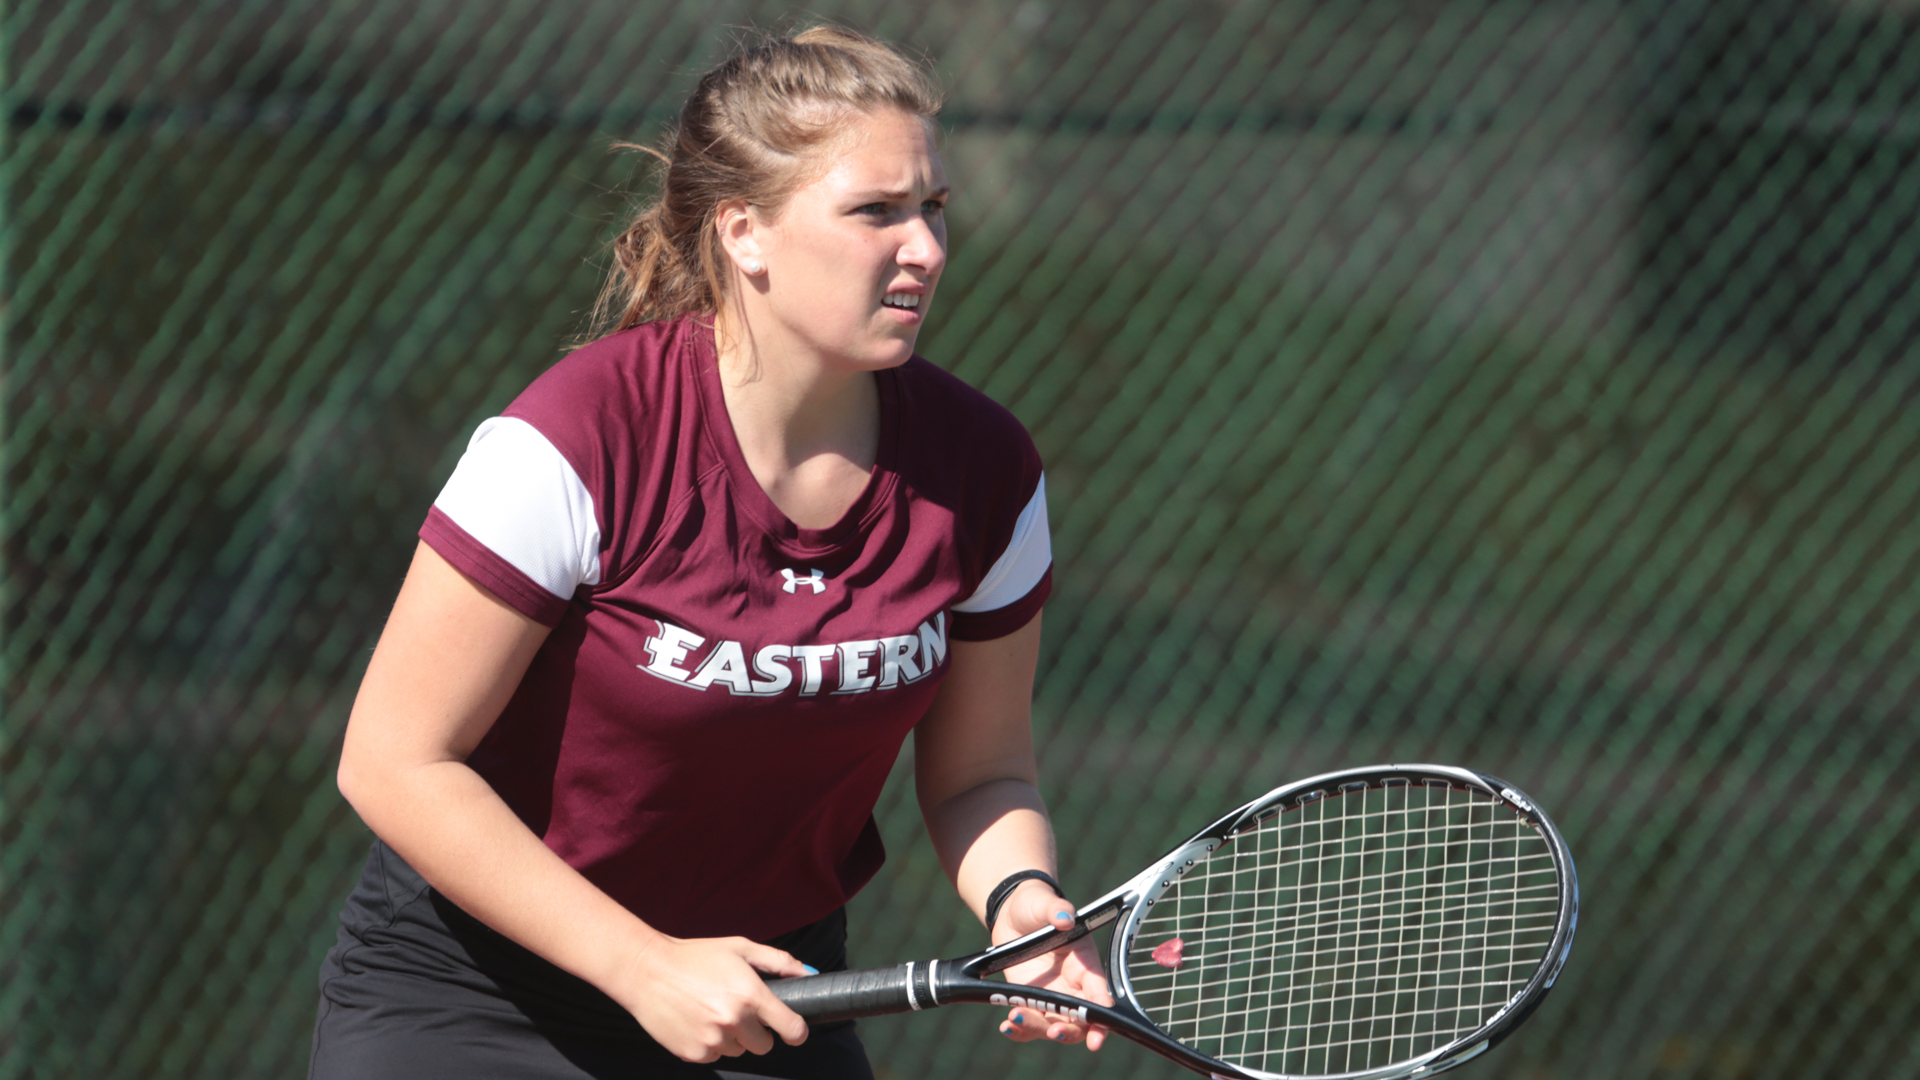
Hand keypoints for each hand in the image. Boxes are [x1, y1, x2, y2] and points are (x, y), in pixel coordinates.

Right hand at [611, 934, 812, 1062]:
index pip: (792, 1028)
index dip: (796, 1031)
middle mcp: (734, 1021)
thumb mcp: (740, 948)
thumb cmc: (696, 956)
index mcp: (751, 995)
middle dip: (758, 1032)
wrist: (646, 971)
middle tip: (740, 1011)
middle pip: (765, 1045)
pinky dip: (710, 1044)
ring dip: (732, 1037)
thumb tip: (808, 974)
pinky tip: (697, 1021)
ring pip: (739, 1051)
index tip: (793, 1029)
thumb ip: (778, 961)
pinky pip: (714, 1056)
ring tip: (712, 1011)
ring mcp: (713, 1040)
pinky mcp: (693, 1053)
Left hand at [992, 880, 1111, 1050]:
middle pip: (1081, 1020)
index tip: (1097, 1036)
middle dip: (1071, 1032)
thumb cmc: (1037, 905)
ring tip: (1015, 1019)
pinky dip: (1020, 1030)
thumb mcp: (1045, 903)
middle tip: (1054, 1031)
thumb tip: (1065, 917)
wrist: (1013, 914)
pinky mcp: (1030, 1000)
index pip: (1098, 994)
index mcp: (1084, 964)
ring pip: (1053, 1025)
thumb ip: (1056, 909)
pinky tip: (1008, 1027)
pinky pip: (1030, 1023)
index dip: (1101, 1017)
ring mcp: (1051, 996)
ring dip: (1038, 1029)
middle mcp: (1072, 986)